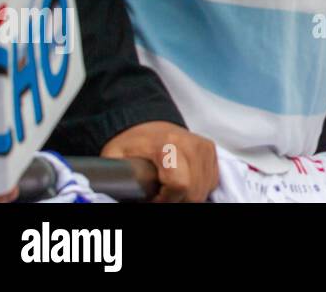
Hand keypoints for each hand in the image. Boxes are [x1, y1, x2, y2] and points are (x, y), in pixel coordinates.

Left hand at [100, 121, 218, 201]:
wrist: (144, 124)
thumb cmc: (128, 145)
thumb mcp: (114, 159)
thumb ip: (117, 178)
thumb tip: (123, 195)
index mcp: (167, 145)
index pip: (179, 184)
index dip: (165, 200)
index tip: (151, 199)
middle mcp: (191, 144)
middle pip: (194, 191)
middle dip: (175, 201)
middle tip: (158, 196)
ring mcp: (204, 147)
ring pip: (204, 189)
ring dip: (186, 196)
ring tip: (167, 190)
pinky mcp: (211, 150)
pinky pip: (210, 181)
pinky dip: (197, 188)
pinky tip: (181, 183)